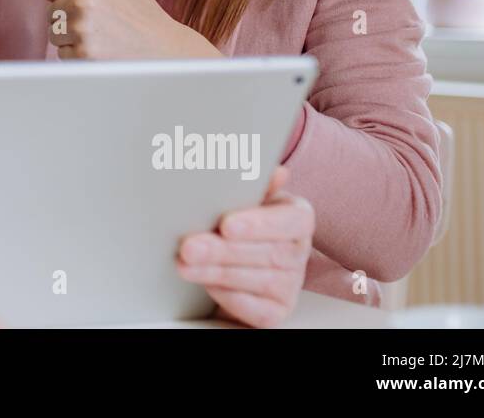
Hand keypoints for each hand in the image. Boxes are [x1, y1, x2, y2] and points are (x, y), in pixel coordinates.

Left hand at [41, 0, 220, 59]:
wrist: (162, 46)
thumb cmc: (140, 6)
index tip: (88, 2)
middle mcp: (81, 1)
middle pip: (52, 13)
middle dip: (70, 18)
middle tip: (100, 21)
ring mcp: (82, 30)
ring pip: (54, 34)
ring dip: (72, 37)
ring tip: (100, 35)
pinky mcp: (83, 55)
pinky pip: (63, 55)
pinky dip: (78, 56)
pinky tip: (102, 49)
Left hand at [176, 166, 313, 327]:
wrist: (239, 259)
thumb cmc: (241, 221)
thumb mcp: (244, 196)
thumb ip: (252, 182)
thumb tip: (271, 171)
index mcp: (297, 217)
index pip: (291, 221)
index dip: (259, 224)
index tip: (226, 225)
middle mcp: (298, 252)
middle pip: (266, 253)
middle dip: (223, 251)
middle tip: (190, 246)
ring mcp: (290, 285)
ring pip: (254, 280)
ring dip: (215, 272)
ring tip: (185, 263)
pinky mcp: (275, 312)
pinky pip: (252, 308)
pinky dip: (226, 296)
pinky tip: (205, 284)